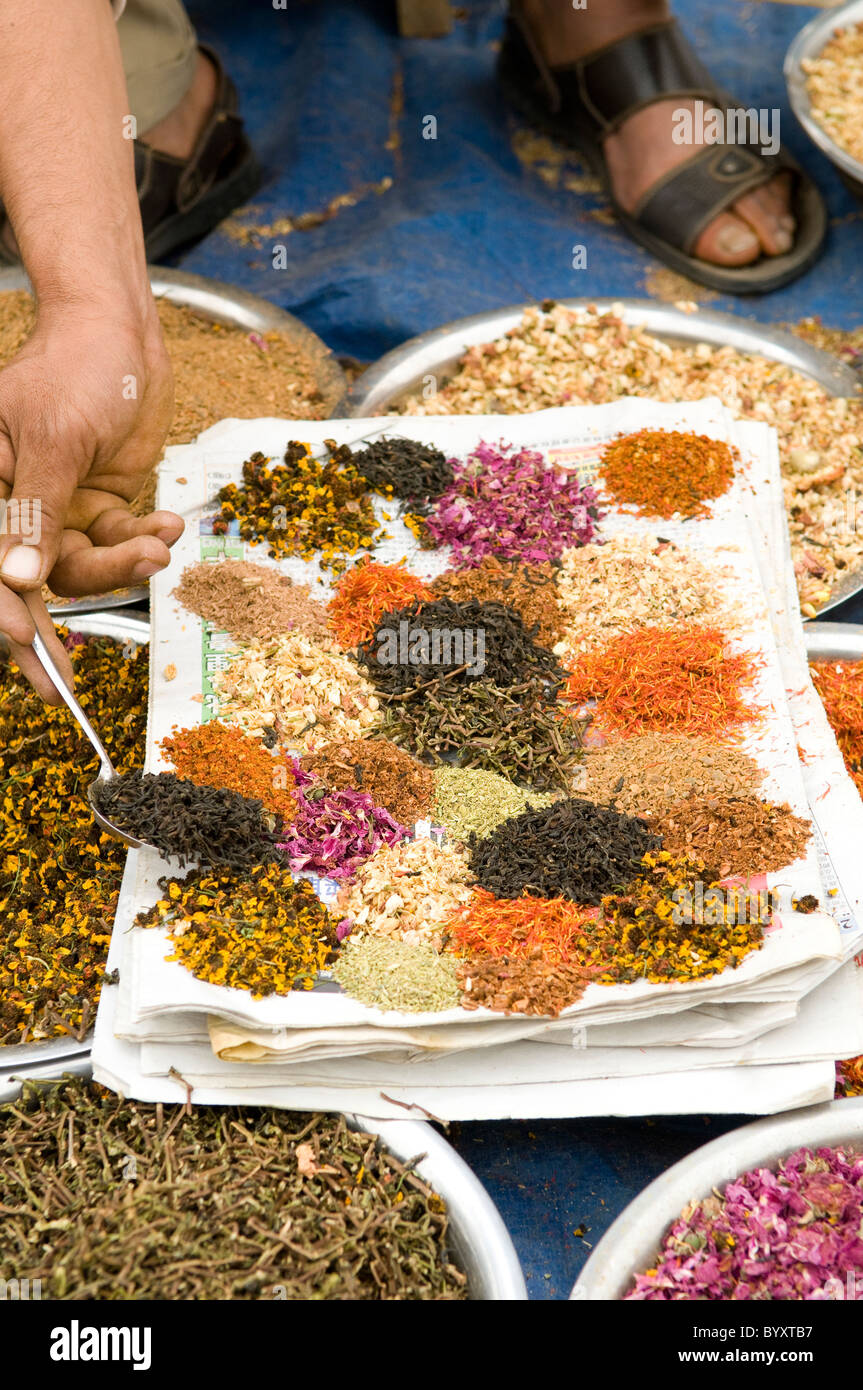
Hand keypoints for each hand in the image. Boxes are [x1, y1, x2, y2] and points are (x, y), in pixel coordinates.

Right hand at [0, 302, 182, 701]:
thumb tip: (20, 579)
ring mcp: (60, 507)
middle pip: (28, 579)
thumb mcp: (53, 439)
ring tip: (155, 548)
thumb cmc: (75, 367)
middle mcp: (17, 502)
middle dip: (50, 626)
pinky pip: (119, 541)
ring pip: (80, 566)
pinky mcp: (101, 504)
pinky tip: (166, 527)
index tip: (25, 645)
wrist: (125, 331)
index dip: (4, 607)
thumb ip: (36, 512)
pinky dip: (145, 540)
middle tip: (66, 677)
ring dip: (121, 566)